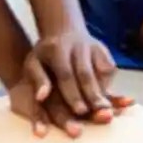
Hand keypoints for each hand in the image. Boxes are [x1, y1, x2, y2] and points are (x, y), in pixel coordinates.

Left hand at [10, 30, 133, 136]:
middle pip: (86, 73)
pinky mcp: (104, 50)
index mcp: (57, 49)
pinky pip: (110, 68)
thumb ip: (37, 80)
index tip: (79, 111)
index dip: (73, 94)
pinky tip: (106, 95)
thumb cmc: (45, 53)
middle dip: (92, 94)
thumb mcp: (33, 63)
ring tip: (105, 108)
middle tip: (97, 112)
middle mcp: (78, 46)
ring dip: (103, 91)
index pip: (66, 74)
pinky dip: (109, 82)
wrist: (63, 29)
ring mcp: (94, 46)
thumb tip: (41, 98)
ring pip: (101, 71)